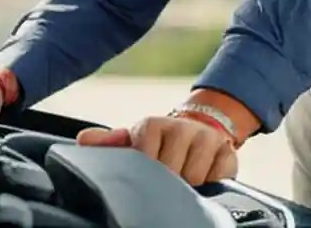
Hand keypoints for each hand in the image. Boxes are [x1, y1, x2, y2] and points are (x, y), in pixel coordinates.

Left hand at [76, 115, 237, 185]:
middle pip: (171, 170)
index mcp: (152, 125)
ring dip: (189, 185)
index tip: (148, 177)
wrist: (200, 131)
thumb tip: (82, 140)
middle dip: (168, 182)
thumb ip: (109, 143)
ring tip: (185, 180)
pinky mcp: (228, 151)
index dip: (148, 173)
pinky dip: (211, 184)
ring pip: (194, 177)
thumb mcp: (134, 141)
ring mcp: (206, 138)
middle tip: (167, 182)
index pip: (146, 157)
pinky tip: (204, 180)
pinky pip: (218, 178)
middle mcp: (180, 127)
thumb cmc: (159, 143)